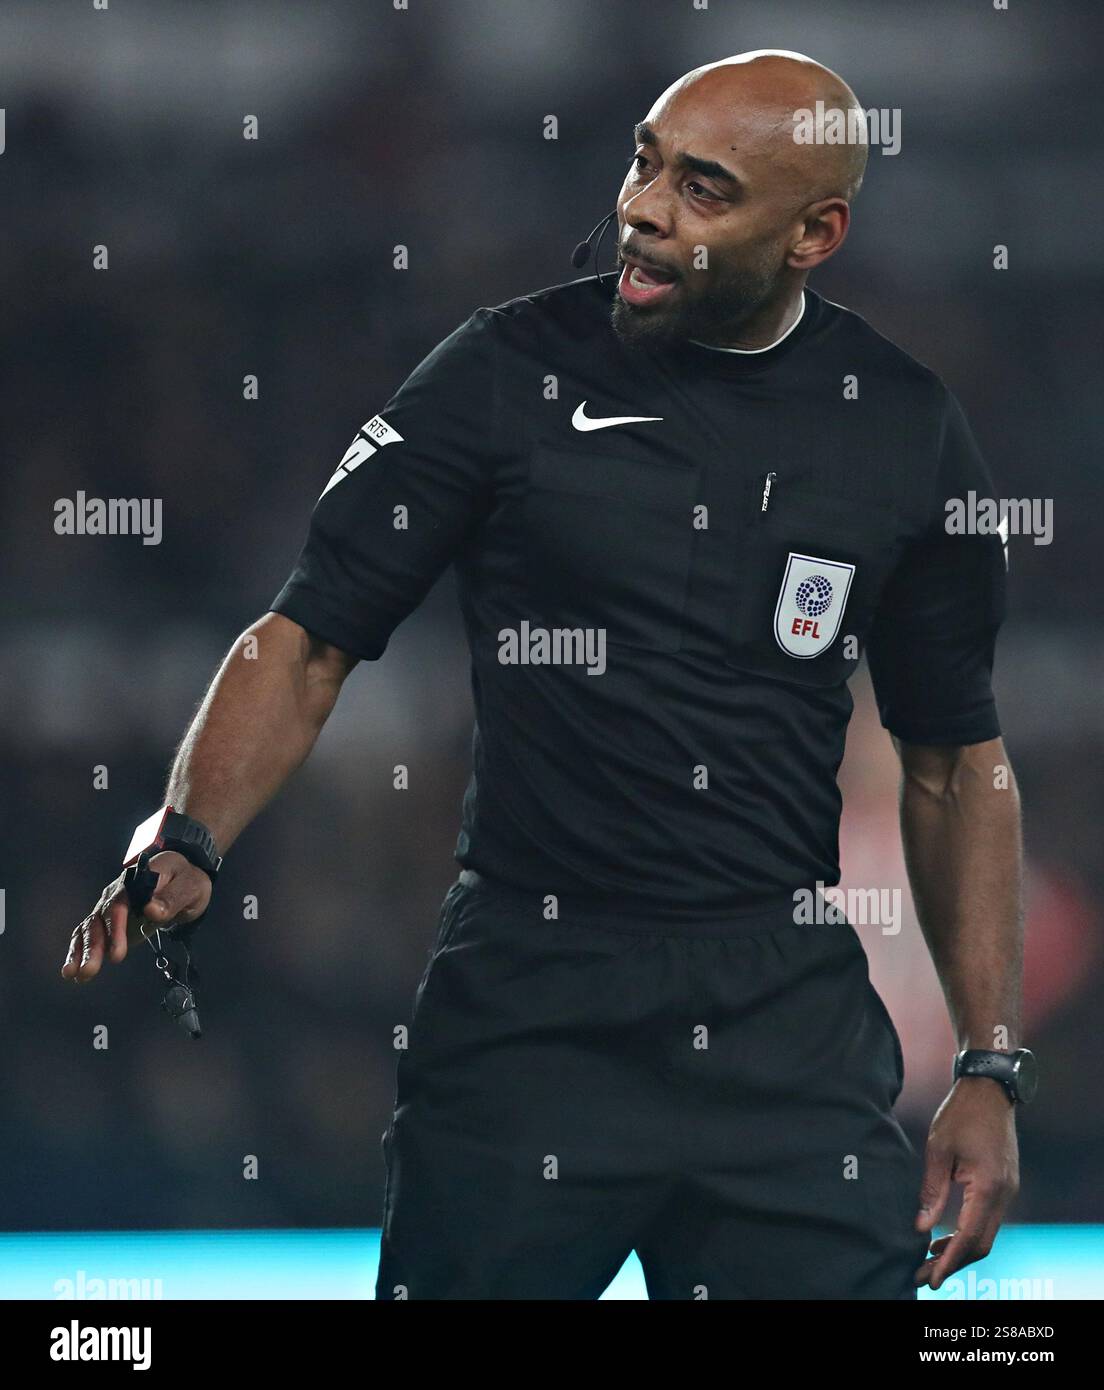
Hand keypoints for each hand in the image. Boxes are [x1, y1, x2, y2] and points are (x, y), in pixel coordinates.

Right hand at [61, 851, 212, 982]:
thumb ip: (171, 898)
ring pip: (89, 928)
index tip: (116, 954)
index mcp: (135, 880)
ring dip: (81, 951)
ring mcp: (110, 907)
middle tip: (88, 971)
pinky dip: (79, 951)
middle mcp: (116, 892)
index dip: (115, 929)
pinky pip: (89, 935)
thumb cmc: (187, 881)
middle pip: (100, 918)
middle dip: (93, 946)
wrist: (184, 879)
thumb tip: (151, 910)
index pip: (120, 904)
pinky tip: (73, 971)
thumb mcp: (189, 886)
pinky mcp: (110, 922)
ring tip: (75, 975)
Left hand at [914, 1076, 1019, 1289]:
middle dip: (953, 1262)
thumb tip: (920, 1226)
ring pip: (986, 1234)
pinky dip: (967, 1233)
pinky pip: (987, 1219)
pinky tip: (943, 1235)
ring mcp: (1008, 1191)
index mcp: (988, 1186)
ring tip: (928, 1259)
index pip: (969, 1236)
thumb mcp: (938, 1149)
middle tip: (923, 1275)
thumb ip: (931, 1190)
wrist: (989, 1090)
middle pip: (981, 1244)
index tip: (930, 1278)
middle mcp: (1004, 1194)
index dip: (949, 1260)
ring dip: (959, 1249)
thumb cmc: (961, 1113)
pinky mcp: (1004, 1185)